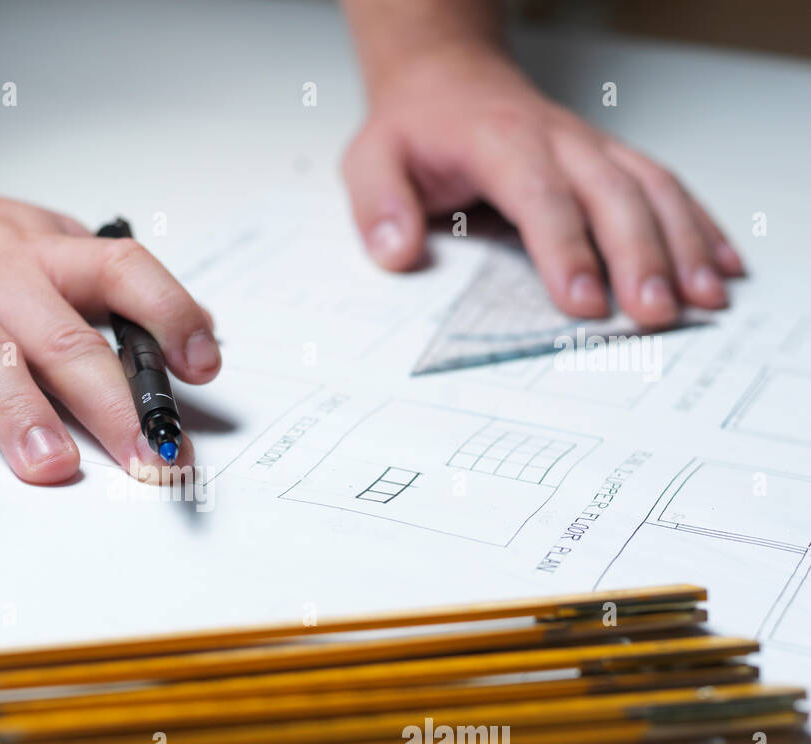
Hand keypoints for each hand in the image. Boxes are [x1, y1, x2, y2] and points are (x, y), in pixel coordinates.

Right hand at [0, 145, 219, 482]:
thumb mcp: (36, 240)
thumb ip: (100, 284)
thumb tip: (185, 339)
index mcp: (46, 254)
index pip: (124, 273)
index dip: (170, 314)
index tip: (202, 366)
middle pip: (66, 337)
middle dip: (117, 407)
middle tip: (154, 460)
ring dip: (26, 414)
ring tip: (54, 467)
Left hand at [342, 42, 743, 325]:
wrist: (446, 80)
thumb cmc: (413, 129)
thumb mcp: (371, 160)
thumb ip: (378, 205)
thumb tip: (396, 253)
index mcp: (500, 142)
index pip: (541, 198)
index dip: (565, 251)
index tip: (582, 302)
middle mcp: (559, 142)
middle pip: (612, 197)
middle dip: (640, 258)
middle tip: (655, 315)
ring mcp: (592, 149)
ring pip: (651, 190)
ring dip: (683, 245)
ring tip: (705, 299)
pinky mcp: (610, 160)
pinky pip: (665, 188)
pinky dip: (698, 226)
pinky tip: (720, 266)